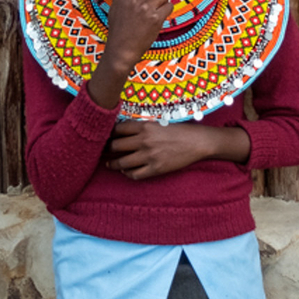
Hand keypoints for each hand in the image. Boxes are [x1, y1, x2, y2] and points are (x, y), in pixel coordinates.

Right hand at [102, 0, 170, 69]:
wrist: (121, 50)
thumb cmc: (118, 28)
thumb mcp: (114, 6)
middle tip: (147, 11)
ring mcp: (145, 8)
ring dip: (161, 4)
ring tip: (152, 15)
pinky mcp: (156, 18)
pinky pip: (169, 6)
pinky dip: (166, 12)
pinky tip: (158, 19)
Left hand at [105, 123, 250, 178]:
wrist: (196, 142)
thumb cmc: (177, 131)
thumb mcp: (157, 123)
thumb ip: (140, 128)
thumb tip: (121, 133)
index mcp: (144, 126)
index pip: (117, 129)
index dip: (108, 134)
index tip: (104, 137)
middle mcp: (144, 140)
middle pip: (115, 146)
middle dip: (107, 149)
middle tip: (102, 151)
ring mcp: (149, 156)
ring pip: (121, 163)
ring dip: (113, 164)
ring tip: (110, 164)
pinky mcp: (155, 168)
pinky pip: (135, 174)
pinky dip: (128, 174)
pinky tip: (127, 171)